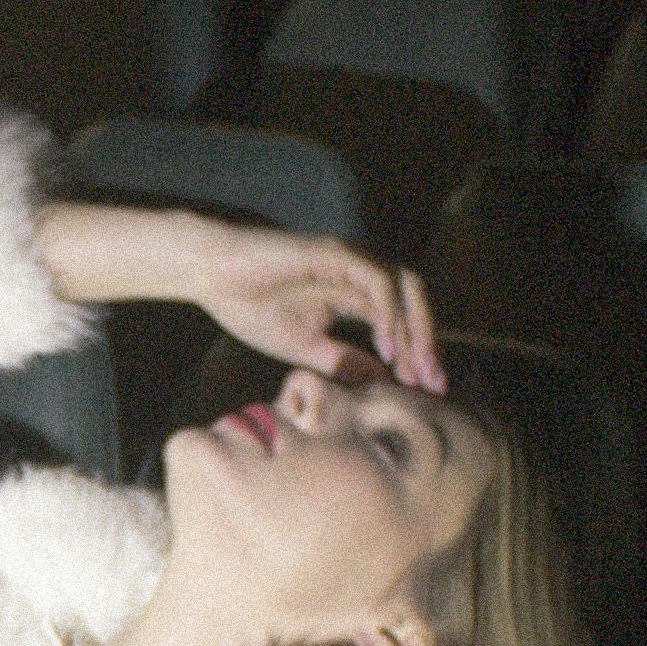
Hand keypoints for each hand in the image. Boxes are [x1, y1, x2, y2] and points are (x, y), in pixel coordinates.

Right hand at [184, 223, 443, 394]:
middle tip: (434, 384)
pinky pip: (378, 281)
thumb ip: (343, 361)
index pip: (402, 322)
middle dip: (428, 343)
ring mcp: (351, 261)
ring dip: (417, 327)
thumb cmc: (250, 305)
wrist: (212, 274)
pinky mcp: (337, 253)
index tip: (427, 392)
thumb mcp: (305, 347)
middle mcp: (360, 274)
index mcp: (353, 295)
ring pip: (406, 286)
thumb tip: (380, 383)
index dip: (419, 355)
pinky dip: (389, 313)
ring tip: (414, 367)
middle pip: (415, 302)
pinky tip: (386, 347)